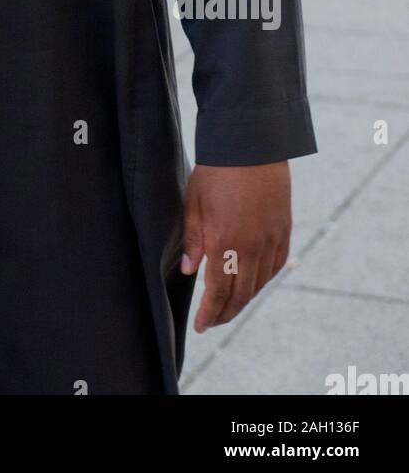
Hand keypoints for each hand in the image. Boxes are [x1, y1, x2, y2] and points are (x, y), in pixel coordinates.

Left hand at [181, 162, 290, 331]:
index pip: (217, 291)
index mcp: (224, 242)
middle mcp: (251, 248)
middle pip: (240, 294)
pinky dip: (262, 281)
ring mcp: (270, 241)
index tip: (201, 327)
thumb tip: (190, 272)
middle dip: (225, 313)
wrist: (251, 145)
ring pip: (258, 284)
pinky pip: (275, 267)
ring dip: (243, 299)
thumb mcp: (194, 203)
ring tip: (229, 306)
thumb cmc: (216, 171)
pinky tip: (252, 283)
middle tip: (213, 322)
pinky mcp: (283, 231)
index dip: (209, 313)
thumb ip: (194, 240)